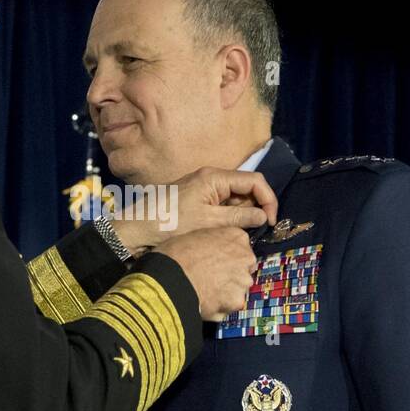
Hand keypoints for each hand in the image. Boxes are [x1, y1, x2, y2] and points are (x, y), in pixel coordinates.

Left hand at [111, 167, 278, 254]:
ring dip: (242, 214)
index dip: (268, 199)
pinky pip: (221, 204)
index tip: (271, 221)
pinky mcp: (196, 198)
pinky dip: (229, 216)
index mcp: (215, 177)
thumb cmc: (170, 224)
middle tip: (255, 230)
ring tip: (238, 233)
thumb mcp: (209, 222)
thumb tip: (264, 216)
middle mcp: (211, 177)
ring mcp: (203, 187)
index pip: (255, 181)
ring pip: (235, 198)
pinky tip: (225, 231)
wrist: (137, 229)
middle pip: (246, 188)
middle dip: (256, 208)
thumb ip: (239, 217)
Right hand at [154, 226, 256, 321]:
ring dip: (225, 292)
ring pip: (238, 289)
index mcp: (236, 237)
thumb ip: (212, 242)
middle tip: (210, 279)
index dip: (227, 257)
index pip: (241, 248)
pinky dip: (219, 307)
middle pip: (243, 270)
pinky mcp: (236, 301)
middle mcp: (245, 258)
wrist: (170, 278)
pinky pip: (229, 306)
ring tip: (204, 292)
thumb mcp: (195, 235)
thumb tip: (210, 249)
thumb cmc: (176, 254)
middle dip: (230, 275)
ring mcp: (243, 281)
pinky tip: (204, 302)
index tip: (217, 262)